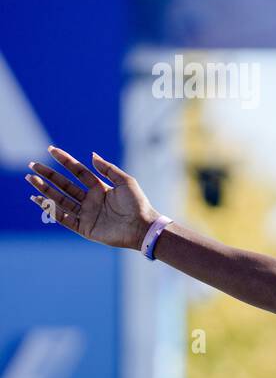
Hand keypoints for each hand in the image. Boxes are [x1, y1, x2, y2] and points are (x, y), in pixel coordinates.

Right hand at [23, 146, 160, 248]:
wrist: (142, 227)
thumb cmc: (138, 204)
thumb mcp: (125, 181)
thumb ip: (108, 169)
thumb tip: (91, 155)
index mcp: (100, 188)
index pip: (78, 172)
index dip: (65, 161)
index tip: (51, 149)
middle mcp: (90, 200)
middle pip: (65, 185)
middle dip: (48, 175)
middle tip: (32, 165)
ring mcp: (86, 214)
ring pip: (60, 199)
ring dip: (45, 189)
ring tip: (31, 179)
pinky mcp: (83, 227)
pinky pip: (62, 217)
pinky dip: (50, 209)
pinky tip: (38, 199)